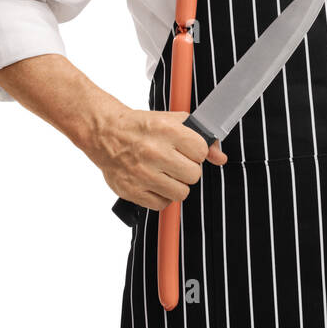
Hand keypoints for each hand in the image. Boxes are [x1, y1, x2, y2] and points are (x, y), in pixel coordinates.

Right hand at [85, 99, 227, 211]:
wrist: (105, 133)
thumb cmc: (140, 127)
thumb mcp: (172, 122)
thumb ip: (201, 138)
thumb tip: (221, 158)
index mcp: (167, 131)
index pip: (202, 151)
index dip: (197, 153)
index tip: (188, 151)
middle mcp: (155, 152)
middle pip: (194, 174)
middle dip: (188, 170)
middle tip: (176, 164)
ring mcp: (143, 173)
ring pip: (181, 192)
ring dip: (177, 185)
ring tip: (165, 174)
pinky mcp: (132, 190)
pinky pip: (162, 205)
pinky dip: (161, 197)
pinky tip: (154, 183)